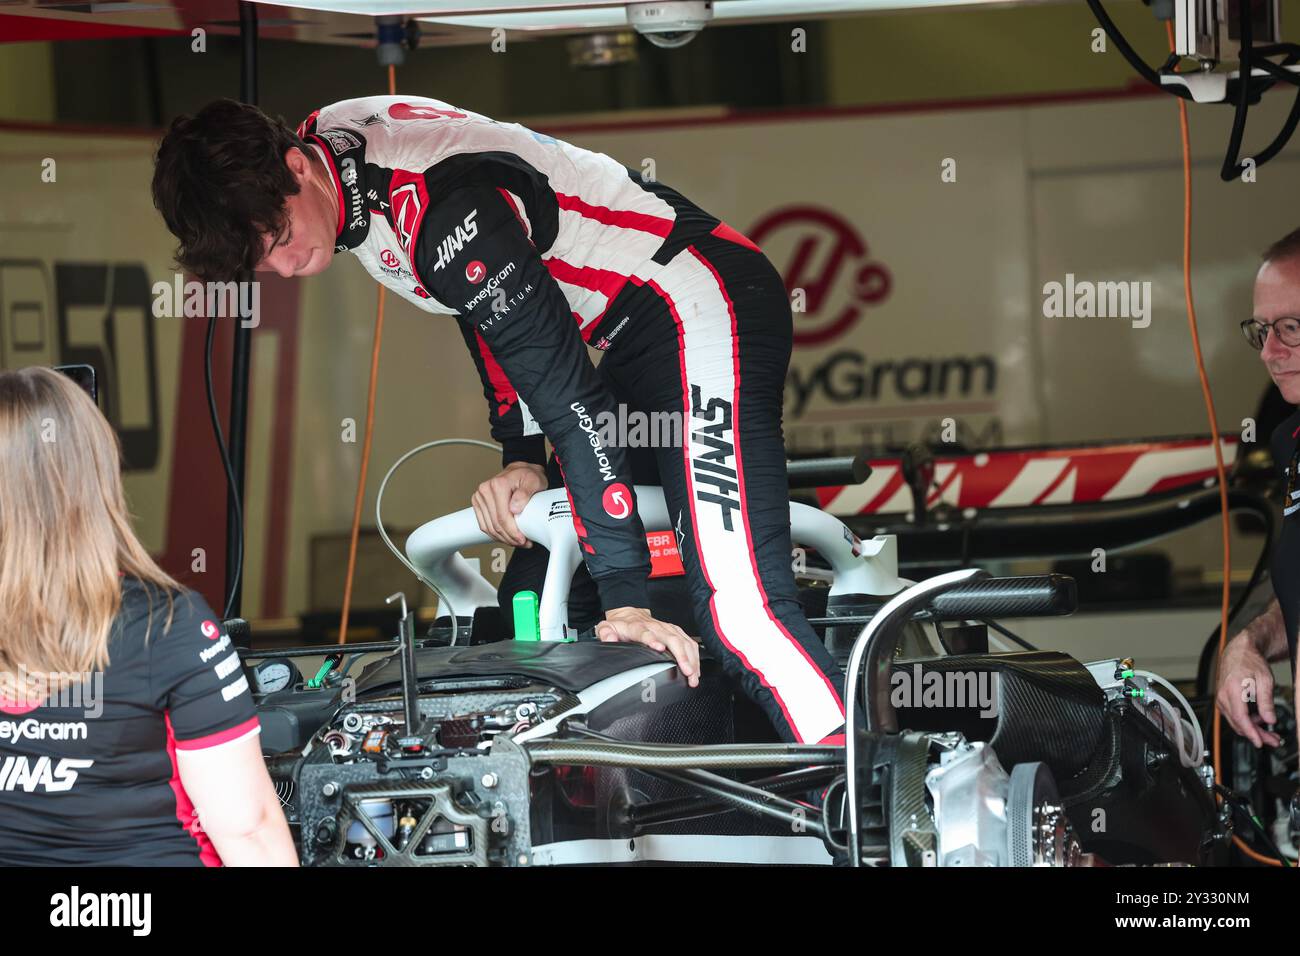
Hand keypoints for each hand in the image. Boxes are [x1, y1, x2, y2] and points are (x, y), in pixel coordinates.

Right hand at [471, 462, 546, 547]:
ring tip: (516, 542)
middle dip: (509, 538)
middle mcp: (485, 490)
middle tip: (522, 543)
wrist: (520, 471)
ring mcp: (480, 497)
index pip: (502, 517)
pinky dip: (494, 534)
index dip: (513, 533)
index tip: (523, 540)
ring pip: (488, 527)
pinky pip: (484, 525)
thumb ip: (525, 493)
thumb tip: (514, 509)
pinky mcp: (478, 503)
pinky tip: (505, 537)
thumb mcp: (534, 481)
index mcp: (498, 485)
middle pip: (495, 524)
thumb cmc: (528, 476)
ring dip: (502, 539)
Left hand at [595, 607, 699, 687]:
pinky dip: (695, 655)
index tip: (659, 649)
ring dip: (691, 659)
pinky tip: (696, 668)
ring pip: (684, 641)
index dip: (652, 640)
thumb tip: (608, 639)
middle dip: (682, 656)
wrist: (630, 614)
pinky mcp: (675, 631)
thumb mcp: (607, 627)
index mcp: (638, 627)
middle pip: (672, 639)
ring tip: (694, 676)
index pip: (646, 633)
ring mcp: (667, 628)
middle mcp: (656, 627)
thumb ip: (606, 633)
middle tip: (687, 672)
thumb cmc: (621, 625)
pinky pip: (689, 641)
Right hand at [1215, 632, 1281, 747]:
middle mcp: (1223, 695)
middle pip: (1238, 723)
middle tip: (1273, 740)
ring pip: (1235, 722)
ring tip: (1270, 730)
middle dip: (1256, 734)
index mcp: (1232, 689)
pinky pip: (1233, 716)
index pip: (1240, 717)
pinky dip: (1246, 721)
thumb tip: (1270, 719)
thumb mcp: (1265, 680)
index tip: (1260, 742)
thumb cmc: (1250, 662)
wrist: (1239, 653)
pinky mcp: (1223, 700)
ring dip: (1252, 728)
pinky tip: (1259, 720)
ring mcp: (1221, 698)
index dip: (1251, 732)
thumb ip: (1266, 701)